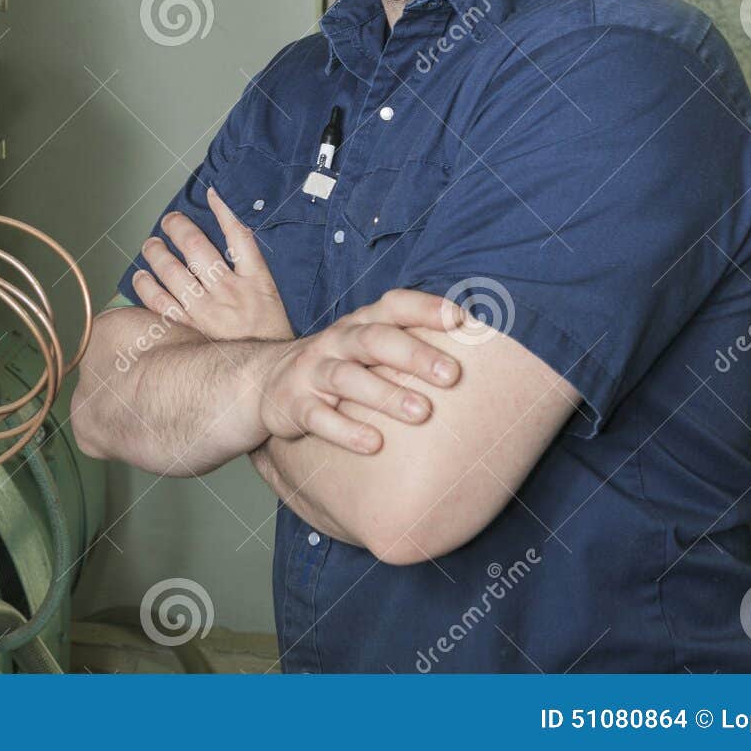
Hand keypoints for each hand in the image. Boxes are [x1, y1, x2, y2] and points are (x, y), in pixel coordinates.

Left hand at [131, 187, 292, 340]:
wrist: (266, 372)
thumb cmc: (267, 330)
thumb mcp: (269, 291)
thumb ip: (249, 259)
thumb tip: (227, 220)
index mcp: (255, 281)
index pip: (238, 235)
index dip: (222, 210)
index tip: (209, 195)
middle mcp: (229, 293)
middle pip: (197, 248)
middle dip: (177, 227)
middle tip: (168, 221)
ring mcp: (207, 312)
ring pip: (173, 273)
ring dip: (156, 253)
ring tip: (150, 246)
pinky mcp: (190, 330)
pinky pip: (161, 304)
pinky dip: (147, 288)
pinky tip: (140, 278)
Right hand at [258, 288, 467, 453]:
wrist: (266, 381)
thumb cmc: (338, 365)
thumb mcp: (367, 348)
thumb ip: (410, 346)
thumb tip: (485, 357)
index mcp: (361, 324)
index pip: (394, 306)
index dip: (426, 308)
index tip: (461, 319)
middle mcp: (338, 342)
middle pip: (374, 339)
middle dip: (413, 355)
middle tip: (451, 374)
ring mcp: (313, 372)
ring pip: (347, 378)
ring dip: (385, 394)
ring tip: (422, 413)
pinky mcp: (294, 405)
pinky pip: (319, 417)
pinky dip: (345, 430)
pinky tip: (373, 444)